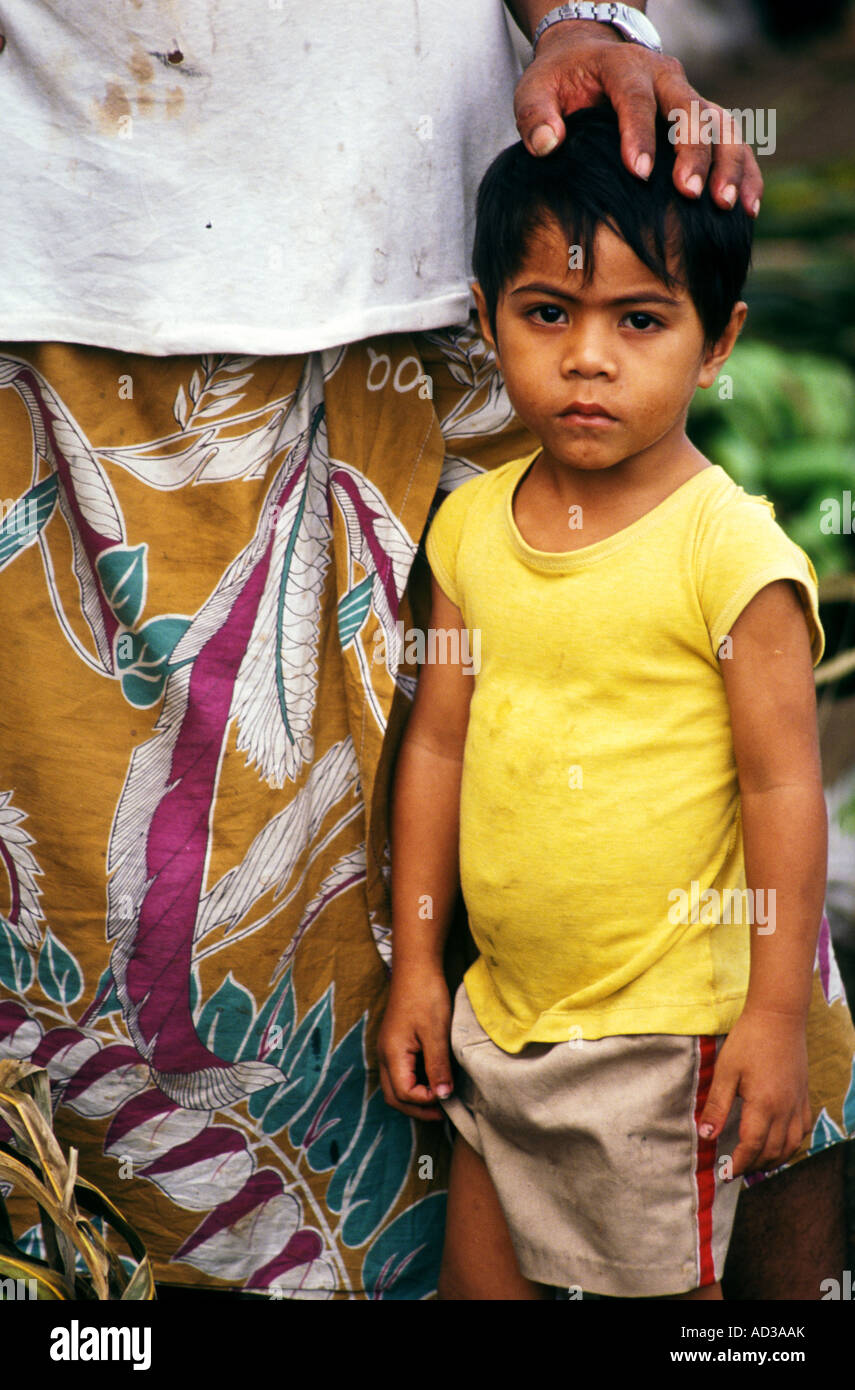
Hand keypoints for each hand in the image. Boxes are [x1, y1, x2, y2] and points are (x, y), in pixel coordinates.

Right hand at [377, 969, 453, 1120]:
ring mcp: (389, 1048)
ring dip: (415, 1097)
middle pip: (394, 1096)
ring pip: (395, 1085)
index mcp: (392, 1054)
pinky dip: (414, 1083)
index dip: (426, 1101)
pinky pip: (400, 1072)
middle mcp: (385, 1055)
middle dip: (417, 1109)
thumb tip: (442, 1096)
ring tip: (439, 1099)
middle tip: (442, 1113)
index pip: (404, 1094)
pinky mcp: (395, 1042)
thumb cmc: (426, 995)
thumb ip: (438, 1067)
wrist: (416, 967)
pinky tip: (433, 1079)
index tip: (447, 1097)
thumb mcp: (436, 1033)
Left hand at [514, 25, 762, 215]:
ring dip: (728, 164)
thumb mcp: (535, 90)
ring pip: (721, 123)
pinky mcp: (704, 116)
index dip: (639, 134)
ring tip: (727, 206)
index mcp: (624, 66)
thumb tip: (546, 145)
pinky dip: (745, 171)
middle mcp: (665, 76)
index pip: (636, 99)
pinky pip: (734, 139)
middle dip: (693, 153)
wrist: (589, 57)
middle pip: (690, 110)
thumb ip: (535, 116)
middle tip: (690, 194)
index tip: (639, 174)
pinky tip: (748, 207)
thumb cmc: (560, 82)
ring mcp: (689, 95)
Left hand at [696, 1009, 811, 1176]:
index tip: (725, 1173)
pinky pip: (803, 1131)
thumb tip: (706, 1136)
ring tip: (755, 1163)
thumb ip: (717, 1106)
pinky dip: (792, 1145)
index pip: (751, 1147)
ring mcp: (798, 1104)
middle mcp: (785, 1110)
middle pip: (772, 1152)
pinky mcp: (804, 1096)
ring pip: (791, 1146)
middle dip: (753, 1166)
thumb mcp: (725, 1071)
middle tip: (736, 1169)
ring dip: (773, 1160)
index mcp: (763, 1105)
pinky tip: (780, 1144)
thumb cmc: (748, 1040)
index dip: (738, 1164)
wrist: (778, 1018)